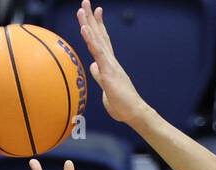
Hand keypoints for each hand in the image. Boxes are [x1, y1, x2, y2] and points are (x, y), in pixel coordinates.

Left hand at [76, 1, 147, 125]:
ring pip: (97, 40)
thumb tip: (93, 66)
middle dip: (91, 18)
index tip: (95, 12)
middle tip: (85, 1)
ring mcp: (109, 64)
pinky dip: (90, 39)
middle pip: (99, 35)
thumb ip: (99, 76)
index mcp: (110, 64)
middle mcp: (110, 60)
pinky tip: (84, 28)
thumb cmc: (122, 105)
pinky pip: (97, 52)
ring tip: (81, 8)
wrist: (134, 113)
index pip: (102, 41)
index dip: (98, 26)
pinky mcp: (108, 72)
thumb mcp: (106, 89)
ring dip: (88, 23)